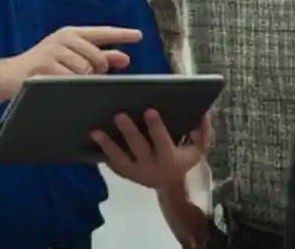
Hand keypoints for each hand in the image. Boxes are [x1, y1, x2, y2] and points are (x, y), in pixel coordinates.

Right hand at [0, 26, 141, 94]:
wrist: (10, 75)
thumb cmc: (43, 66)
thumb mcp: (71, 56)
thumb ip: (98, 56)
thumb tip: (125, 58)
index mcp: (71, 33)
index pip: (102, 32)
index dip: (121, 34)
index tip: (139, 35)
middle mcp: (63, 38)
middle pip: (97, 57)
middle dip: (98, 70)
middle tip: (87, 76)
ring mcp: (53, 51)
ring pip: (85, 70)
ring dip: (81, 80)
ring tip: (66, 80)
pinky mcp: (45, 66)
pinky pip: (70, 79)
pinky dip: (69, 85)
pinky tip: (59, 84)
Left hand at [91, 110, 209, 192]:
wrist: (169, 184)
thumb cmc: (182, 159)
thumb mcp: (197, 150)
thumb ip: (201, 132)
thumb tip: (202, 113)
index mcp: (169, 158)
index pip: (162, 141)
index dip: (156, 127)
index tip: (150, 110)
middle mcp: (151, 167)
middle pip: (138, 148)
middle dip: (129, 132)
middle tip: (119, 114)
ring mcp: (136, 172)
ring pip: (120, 159)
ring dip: (107, 145)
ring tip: (95, 131)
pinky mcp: (124, 174)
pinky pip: (112, 165)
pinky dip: (103, 154)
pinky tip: (92, 141)